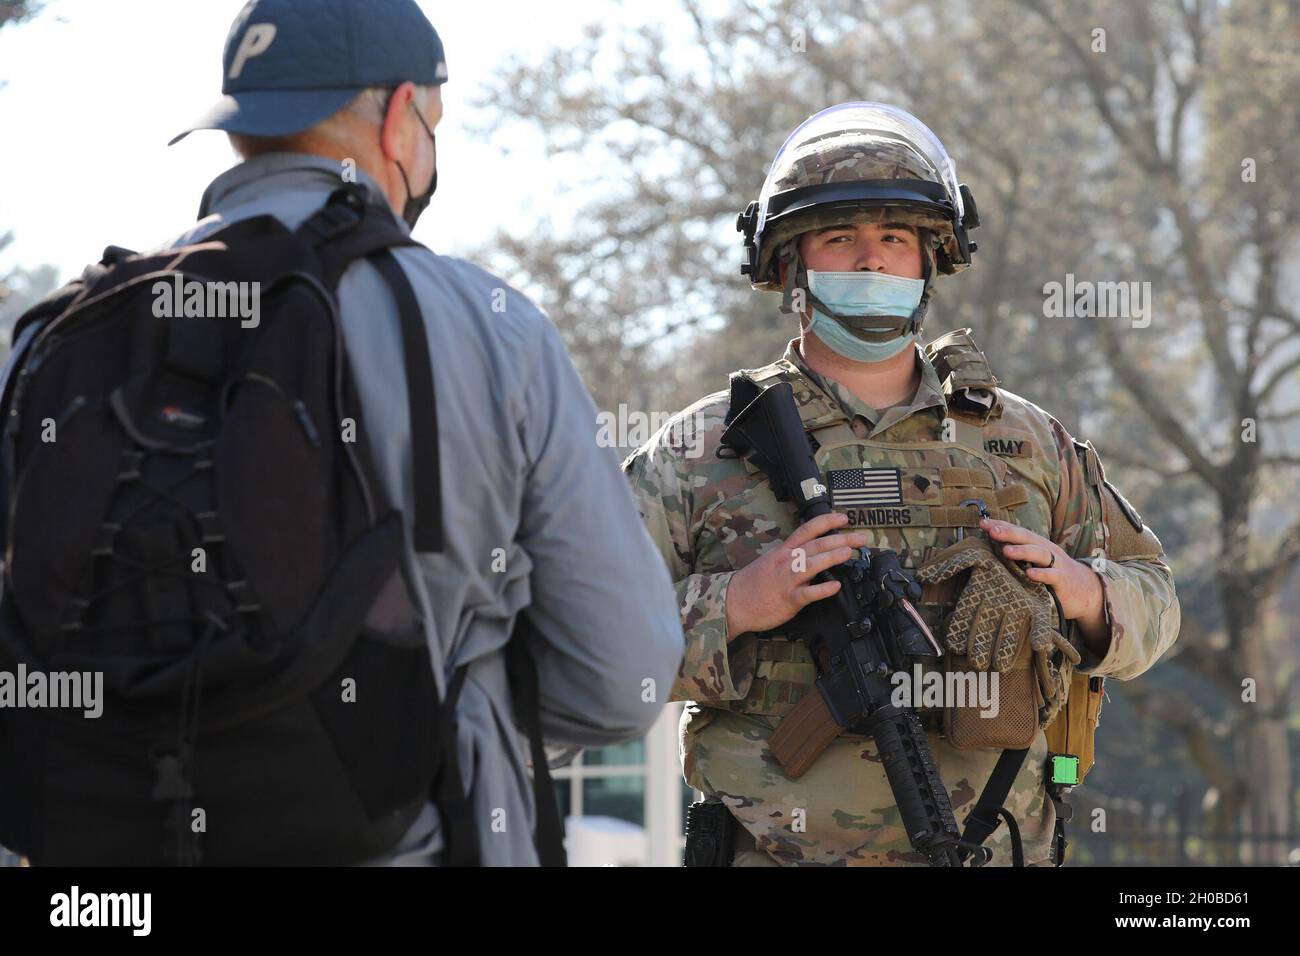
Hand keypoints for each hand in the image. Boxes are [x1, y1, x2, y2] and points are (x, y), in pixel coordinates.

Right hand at [724, 511, 869, 638]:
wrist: (733, 602)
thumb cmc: (754, 583)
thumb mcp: (772, 562)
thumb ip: (794, 557)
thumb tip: (817, 555)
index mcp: (784, 551)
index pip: (807, 530)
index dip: (826, 521)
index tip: (844, 517)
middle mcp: (786, 562)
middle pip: (815, 545)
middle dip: (840, 539)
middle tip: (861, 537)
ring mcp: (787, 580)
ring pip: (811, 565)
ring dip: (831, 557)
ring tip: (848, 553)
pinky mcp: (787, 600)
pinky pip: (807, 593)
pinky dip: (822, 589)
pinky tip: (835, 586)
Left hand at [979, 518, 1108, 646]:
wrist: (1086, 590)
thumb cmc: (1053, 574)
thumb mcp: (1036, 562)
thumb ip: (1019, 556)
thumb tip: (992, 549)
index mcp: (1037, 545)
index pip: (1017, 532)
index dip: (1001, 526)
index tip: (982, 523)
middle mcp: (1047, 550)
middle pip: (1027, 538)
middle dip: (1009, 533)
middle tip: (992, 530)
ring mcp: (1056, 564)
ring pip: (1039, 554)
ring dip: (1022, 551)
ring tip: (1006, 550)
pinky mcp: (1064, 580)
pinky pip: (1052, 576)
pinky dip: (1042, 574)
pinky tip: (1030, 574)